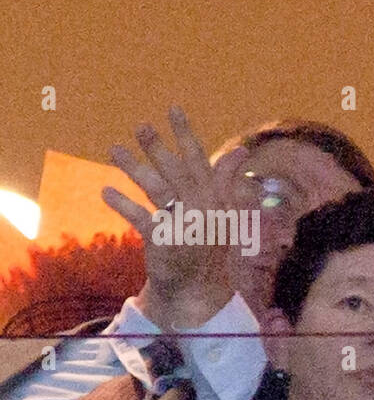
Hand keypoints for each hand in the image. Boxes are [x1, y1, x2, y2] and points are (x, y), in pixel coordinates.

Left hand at [102, 105, 248, 328]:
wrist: (199, 290)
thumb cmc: (208, 246)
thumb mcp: (223, 212)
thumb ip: (225, 179)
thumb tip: (240, 150)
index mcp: (216, 199)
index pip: (200, 161)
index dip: (186, 134)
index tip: (173, 109)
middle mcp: (203, 209)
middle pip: (177, 172)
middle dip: (158, 147)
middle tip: (140, 126)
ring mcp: (184, 225)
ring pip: (158, 190)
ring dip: (135, 168)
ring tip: (115, 149)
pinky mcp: (164, 241)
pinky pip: (141, 217)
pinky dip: (123, 204)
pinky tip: (106, 191)